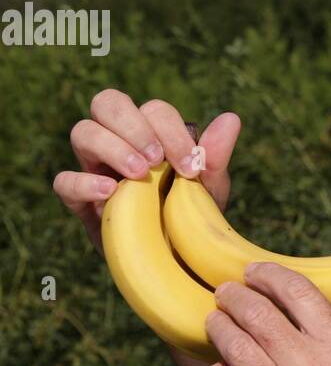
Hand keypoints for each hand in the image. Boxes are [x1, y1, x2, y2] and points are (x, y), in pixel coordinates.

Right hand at [53, 89, 240, 250]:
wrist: (178, 262)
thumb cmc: (191, 217)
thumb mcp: (210, 188)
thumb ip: (215, 155)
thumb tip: (231, 119)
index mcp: (152, 134)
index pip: (152, 110)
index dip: (170, 130)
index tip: (191, 166)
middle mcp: (120, 143)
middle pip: (108, 103)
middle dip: (133, 125)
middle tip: (157, 159)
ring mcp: (96, 169)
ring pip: (83, 132)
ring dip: (112, 147)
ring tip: (140, 175)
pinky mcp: (81, 202)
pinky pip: (64, 182)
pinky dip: (83, 182)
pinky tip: (111, 192)